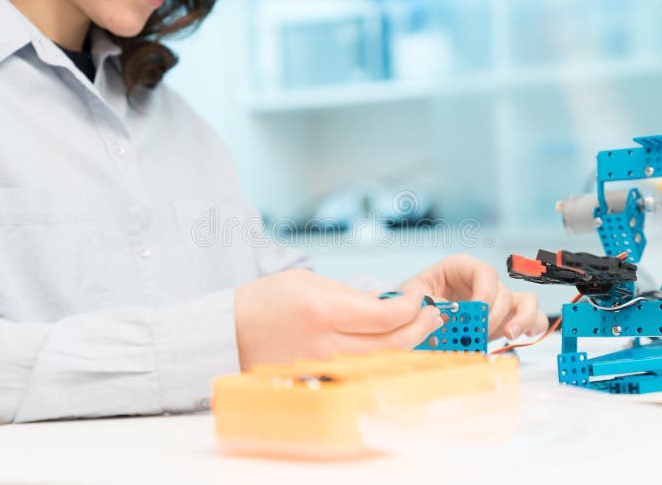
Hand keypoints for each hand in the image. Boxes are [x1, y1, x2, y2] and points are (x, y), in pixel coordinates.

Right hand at [234, 269, 442, 369]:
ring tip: (420, 326)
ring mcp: (323, 367)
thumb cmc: (267, 300)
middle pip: (392, 344)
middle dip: (420, 327)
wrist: (229, 333)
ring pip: (382, 362)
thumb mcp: (310, 282)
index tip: (418, 296)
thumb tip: (390, 304)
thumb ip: (353, 296)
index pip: (385, 317)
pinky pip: (362, 370)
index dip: (411, 307)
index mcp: (323, 312)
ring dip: (408, 344)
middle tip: (431, 313)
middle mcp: (325, 344)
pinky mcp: (320, 380)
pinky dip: (383, 358)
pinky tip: (393, 343)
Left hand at [398, 254, 547, 341]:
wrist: (413, 321)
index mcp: (460, 268)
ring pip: (524, 300)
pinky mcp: (505, 318)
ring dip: (521, 317)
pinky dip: (532, 325)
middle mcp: (481, 283)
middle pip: (502, 291)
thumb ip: (427, 304)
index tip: (477, 310)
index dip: (484, 290)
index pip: (483, 271)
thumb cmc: (414, 302)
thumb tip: (445, 313)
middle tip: (480, 333)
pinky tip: (524, 335)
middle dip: (493, 314)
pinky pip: (531, 316)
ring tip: (509, 334)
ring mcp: (496, 300)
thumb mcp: (413, 297)